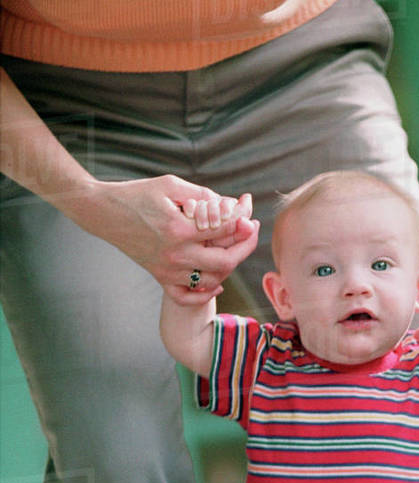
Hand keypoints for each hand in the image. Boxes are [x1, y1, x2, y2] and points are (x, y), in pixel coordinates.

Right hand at [74, 176, 259, 303]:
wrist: (103, 213)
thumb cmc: (138, 194)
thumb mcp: (171, 185)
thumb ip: (203, 195)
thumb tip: (231, 206)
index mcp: (179, 229)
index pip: (225, 229)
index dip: (243, 221)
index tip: (249, 213)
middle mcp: (175, 254)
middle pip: (225, 261)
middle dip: (245, 246)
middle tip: (251, 231)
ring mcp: (167, 270)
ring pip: (211, 280)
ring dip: (228, 266)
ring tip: (233, 248)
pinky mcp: (159, 278)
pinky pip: (187, 297)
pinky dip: (205, 293)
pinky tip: (216, 281)